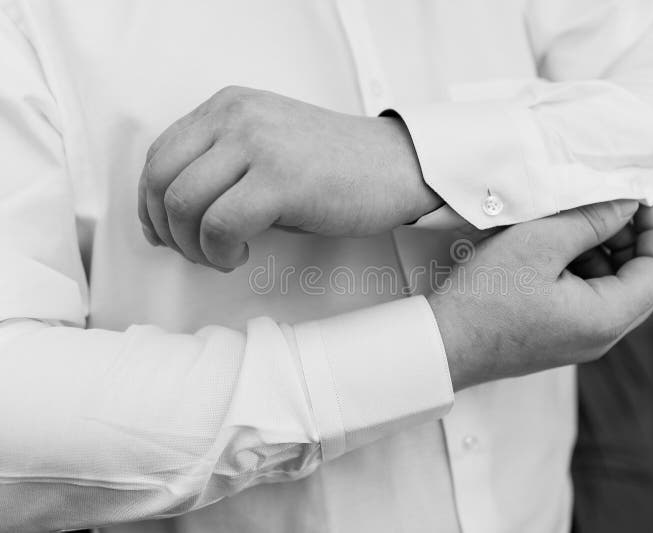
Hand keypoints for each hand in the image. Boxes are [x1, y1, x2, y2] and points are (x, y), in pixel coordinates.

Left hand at [138, 86, 441, 269]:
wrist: (398, 167)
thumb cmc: (336, 167)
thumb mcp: (266, 150)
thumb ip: (220, 167)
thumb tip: (172, 217)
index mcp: (229, 105)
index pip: (159, 155)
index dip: (150, 204)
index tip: (163, 233)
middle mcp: (237, 116)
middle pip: (161, 180)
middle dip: (166, 229)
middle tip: (192, 252)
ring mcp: (258, 144)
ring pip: (183, 204)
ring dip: (193, 246)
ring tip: (221, 256)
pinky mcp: (281, 179)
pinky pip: (220, 225)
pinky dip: (219, 252)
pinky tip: (239, 256)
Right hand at [428, 201, 652, 390]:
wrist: (443, 344)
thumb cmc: (485, 297)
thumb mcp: (539, 243)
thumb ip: (589, 220)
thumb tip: (625, 205)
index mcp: (606, 317)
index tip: (638, 200)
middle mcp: (601, 337)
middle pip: (639, 282)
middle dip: (627, 239)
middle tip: (602, 205)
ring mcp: (580, 342)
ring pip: (612, 289)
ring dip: (601, 253)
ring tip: (567, 224)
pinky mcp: (559, 339)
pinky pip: (587, 300)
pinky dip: (580, 270)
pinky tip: (550, 249)